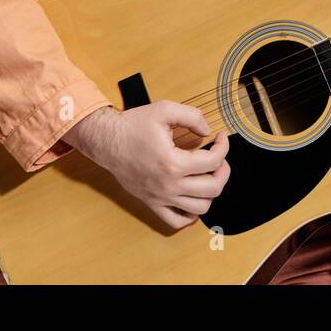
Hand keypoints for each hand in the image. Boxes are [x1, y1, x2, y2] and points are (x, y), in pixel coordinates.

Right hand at [64, 101, 229, 230]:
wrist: (107, 141)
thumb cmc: (133, 125)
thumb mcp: (164, 110)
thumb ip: (192, 116)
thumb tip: (208, 131)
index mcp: (173, 163)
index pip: (213, 161)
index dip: (224, 146)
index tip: (220, 137)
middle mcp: (169, 185)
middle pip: (213, 188)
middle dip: (223, 171)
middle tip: (219, 158)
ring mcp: (161, 197)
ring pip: (200, 208)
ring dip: (211, 192)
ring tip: (208, 175)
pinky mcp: (152, 203)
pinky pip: (177, 221)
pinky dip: (191, 215)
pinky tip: (193, 196)